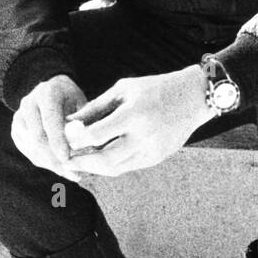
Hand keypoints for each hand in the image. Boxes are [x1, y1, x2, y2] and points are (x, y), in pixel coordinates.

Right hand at [12, 75, 88, 179]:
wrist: (53, 90)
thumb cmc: (72, 99)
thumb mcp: (81, 103)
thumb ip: (82, 120)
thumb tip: (84, 143)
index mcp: (47, 93)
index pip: (49, 120)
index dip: (57, 140)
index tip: (67, 157)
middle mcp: (28, 103)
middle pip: (37, 137)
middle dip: (55, 157)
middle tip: (74, 172)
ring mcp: (19, 118)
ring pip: (32, 149)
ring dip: (52, 164)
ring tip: (73, 173)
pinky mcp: (16, 132)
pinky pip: (30, 153)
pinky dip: (46, 163)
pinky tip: (63, 169)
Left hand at [62, 66, 213, 177]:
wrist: (192, 98)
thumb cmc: (154, 88)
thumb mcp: (123, 90)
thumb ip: (96, 107)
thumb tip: (70, 123)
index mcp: (134, 115)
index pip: (97, 135)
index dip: (77, 140)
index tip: (64, 139)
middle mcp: (145, 136)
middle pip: (105, 160)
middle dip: (82, 163)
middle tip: (66, 161)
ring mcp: (153, 150)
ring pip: (116, 169)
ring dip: (94, 168)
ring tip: (79, 162)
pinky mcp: (157, 158)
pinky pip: (128, 167)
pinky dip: (111, 165)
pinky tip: (99, 159)